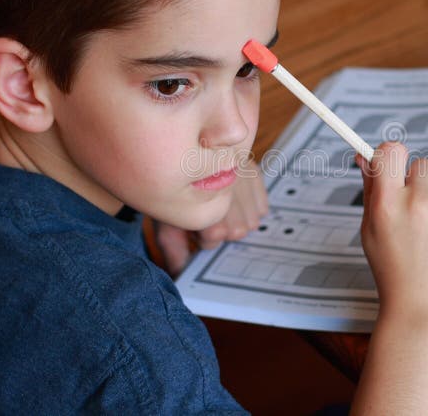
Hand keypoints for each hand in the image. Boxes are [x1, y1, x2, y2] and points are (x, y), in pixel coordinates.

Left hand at [152, 160, 267, 274]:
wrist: (184, 152)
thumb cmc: (172, 186)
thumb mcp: (166, 217)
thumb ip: (173, 249)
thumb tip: (179, 276)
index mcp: (205, 203)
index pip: (216, 237)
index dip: (202, 234)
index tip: (193, 223)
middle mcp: (230, 191)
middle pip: (238, 231)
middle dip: (222, 228)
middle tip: (206, 214)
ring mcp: (245, 179)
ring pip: (252, 221)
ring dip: (237, 218)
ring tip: (221, 204)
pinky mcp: (256, 172)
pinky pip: (262, 206)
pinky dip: (250, 206)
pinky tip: (234, 198)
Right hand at [356, 142, 427, 331]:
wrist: (422, 309)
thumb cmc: (392, 270)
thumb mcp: (371, 230)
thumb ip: (371, 190)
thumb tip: (365, 156)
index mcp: (387, 204)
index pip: (392, 152)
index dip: (392, 154)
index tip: (393, 163)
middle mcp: (418, 204)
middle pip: (423, 165)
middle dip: (420, 182)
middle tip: (416, 211)